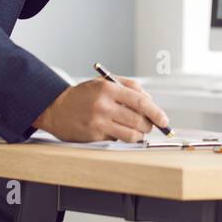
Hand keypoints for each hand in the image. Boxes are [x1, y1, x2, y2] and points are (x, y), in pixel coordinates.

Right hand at [31, 75, 169, 142]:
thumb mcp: (105, 82)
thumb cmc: (84, 95)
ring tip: (137, 130)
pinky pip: (117, 140)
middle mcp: (104, 106)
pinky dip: (122, 137)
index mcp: (109, 89)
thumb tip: (151, 101)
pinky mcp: (93, 137)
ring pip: (130, 134)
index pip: (141, 102)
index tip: (165, 120)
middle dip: (149, 126)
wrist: (56, 108)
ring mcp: (98, 123)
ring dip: (139, 135)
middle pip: (138, 121)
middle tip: (150, 125)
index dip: (156, 113)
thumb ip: (130, 86)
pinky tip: (116, 131)